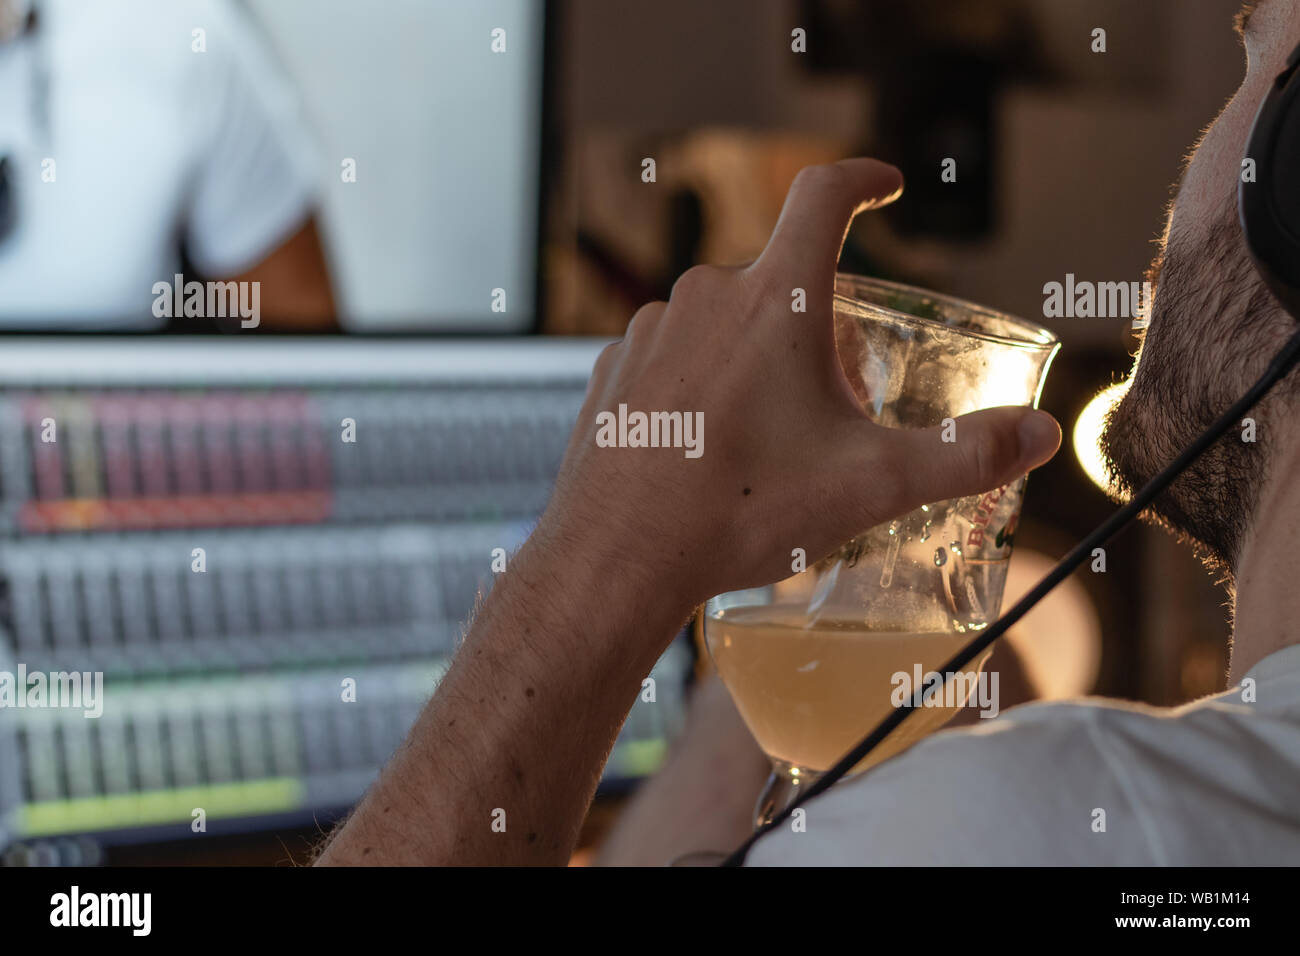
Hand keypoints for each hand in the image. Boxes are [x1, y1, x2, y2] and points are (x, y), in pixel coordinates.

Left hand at [535, 158, 1060, 621]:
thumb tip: (1038, 435)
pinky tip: (708, 446)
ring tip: (765, 440)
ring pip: (723, 321)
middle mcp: (705, 296)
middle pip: (780, 282)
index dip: (863, 179)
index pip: (824, 196)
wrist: (619, 557)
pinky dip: (701, 384)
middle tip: (832, 402)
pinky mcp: (613, 368)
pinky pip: (674, 355)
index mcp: (774, 301)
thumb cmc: (740, 513)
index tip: (885, 186)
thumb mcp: (870, 485)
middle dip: (815, 327)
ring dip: (755, 358)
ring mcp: (650, 330)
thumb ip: (963, 455)